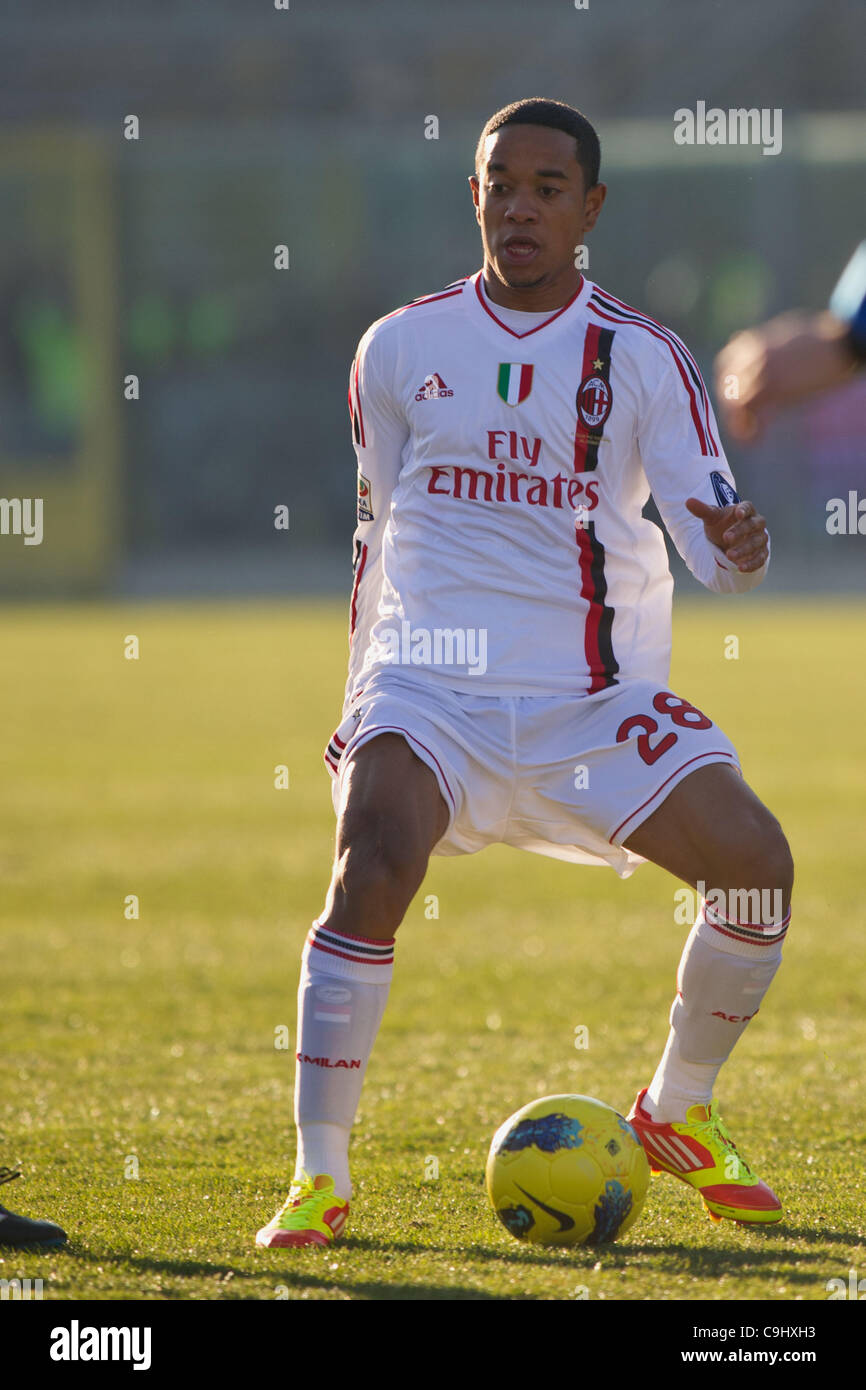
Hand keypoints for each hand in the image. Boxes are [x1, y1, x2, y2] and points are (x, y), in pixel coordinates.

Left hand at [685, 497, 768, 571]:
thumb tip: (688, 501)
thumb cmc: (722, 525)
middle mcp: (756, 523)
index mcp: (746, 511)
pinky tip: (740, 568)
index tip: (738, 513)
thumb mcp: (712, 518)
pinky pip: (760, 559)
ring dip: (744, 549)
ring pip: (756, 542)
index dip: (744, 510)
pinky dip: (751, 564)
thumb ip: (702, 510)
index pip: (747, 507)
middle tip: (726, 538)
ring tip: (729, 556)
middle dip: (740, 531)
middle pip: (752, 525)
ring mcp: (760, 538)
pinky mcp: (761, 553)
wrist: (729, 542)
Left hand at [714, 311, 856, 442]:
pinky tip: (755, 439)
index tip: (736, 401)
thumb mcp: (782, 334)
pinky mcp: (770, 387)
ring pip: (733, 402)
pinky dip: (747, 430)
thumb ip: (760, 344)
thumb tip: (739, 342)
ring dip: (738, 422)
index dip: (728, 387)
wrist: (839, 342)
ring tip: (751, 434)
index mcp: (751, 342)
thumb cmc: (818, 339)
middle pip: (726, 388)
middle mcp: (749, 355)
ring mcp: (757, 371)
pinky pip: (747, 412)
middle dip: (732, 408)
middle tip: (744, 424)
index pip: (724, 366)